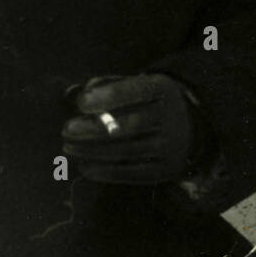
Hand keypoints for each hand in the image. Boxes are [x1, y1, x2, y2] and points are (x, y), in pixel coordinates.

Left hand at [61, 73, 195, 183]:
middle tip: (67, 130)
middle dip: (94, 129)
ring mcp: (170, 146)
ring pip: (128, 150)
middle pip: (130, 126)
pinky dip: (106, 172)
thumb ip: (106, 86)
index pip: (135, 91)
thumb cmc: (145, 100)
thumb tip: (79, 95)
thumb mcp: (133, 83)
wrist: (188, 124)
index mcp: (161, 90)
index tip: (80, 102)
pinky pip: (134, 173)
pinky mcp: (166, 170)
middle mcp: (170, 118)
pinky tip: (84, 167)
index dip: (106, 97)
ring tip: (69, 147)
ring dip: (93, 151)